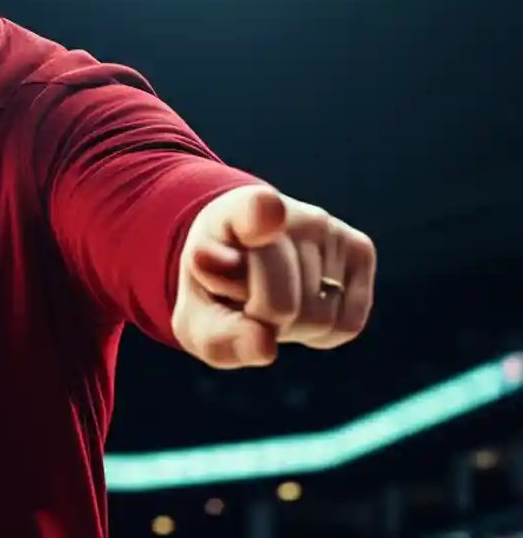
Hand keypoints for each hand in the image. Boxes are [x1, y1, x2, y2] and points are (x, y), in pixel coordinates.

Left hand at [171, 185, 376, 368]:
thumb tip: (265, 348)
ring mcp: (326, 227)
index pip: (255, 209)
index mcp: (229, 214)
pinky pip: (347, 324)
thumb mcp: (199, 318)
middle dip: (260, 323)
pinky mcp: (360, 248)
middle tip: (243, 304)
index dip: (262, 214)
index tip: (267, 211)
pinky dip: (321, 332)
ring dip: (290, 327)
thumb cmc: (216, 290)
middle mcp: (286, 211)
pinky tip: (302, 302)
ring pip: (317, 319)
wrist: (240, 256)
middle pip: (280, 304)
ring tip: (270, 298)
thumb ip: (218, 335)